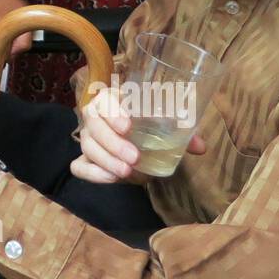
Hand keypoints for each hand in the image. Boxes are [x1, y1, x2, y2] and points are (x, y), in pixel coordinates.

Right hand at [69, 84, 205, 184]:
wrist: (134, 138)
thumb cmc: (148, 125)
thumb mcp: (164, 125)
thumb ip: (182, 133)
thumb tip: (200, 146)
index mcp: (114, 100)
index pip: (104, 99)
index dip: (112, 111)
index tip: (128, 126)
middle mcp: (96, 117)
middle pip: (92, 123)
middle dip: (112, 142)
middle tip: (134, 157)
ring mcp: (88, 139)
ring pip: (86, 146)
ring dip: (106, 160)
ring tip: (126, 172)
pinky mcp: (85, 160)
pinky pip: (79, 167)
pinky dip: (92, 173)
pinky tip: (111, 178)